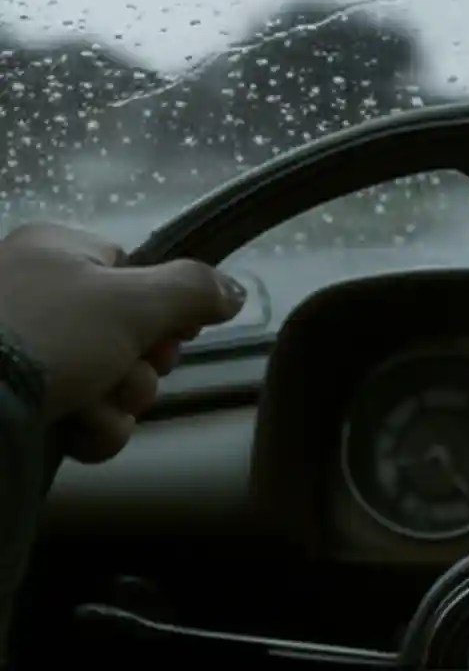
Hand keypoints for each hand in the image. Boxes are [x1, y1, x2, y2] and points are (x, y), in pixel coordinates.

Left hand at [0, 223, 245, 461]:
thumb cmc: (48, 333)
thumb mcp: (134, 301)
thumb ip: (193, 290)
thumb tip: (235, 290)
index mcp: (59, 251)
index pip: (138, 275)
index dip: (165, 310)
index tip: (172, 334)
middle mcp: (40, 293)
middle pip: (132, 334)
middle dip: (141, 368)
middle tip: (124, 372)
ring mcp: (26, 350)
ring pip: (113, 380)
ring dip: (119, 402)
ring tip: (90, 406)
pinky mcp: (18, 400)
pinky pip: (83, 414)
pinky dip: (90, 427)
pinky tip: (74, 429)